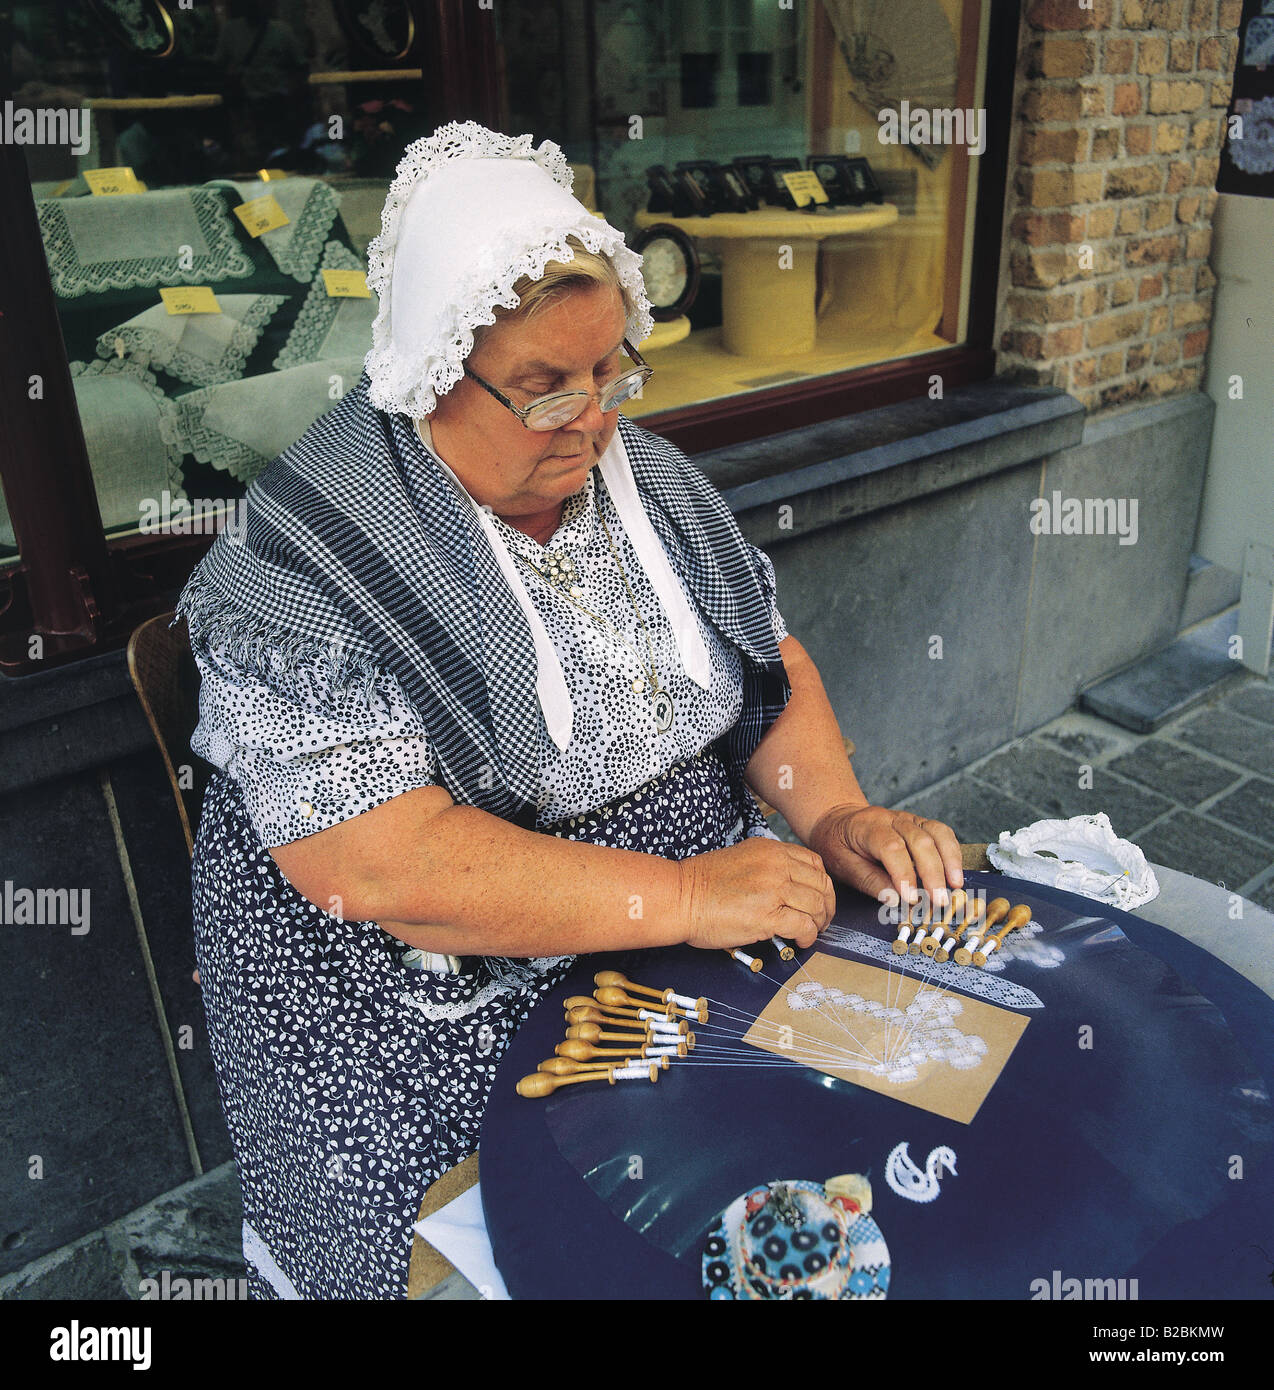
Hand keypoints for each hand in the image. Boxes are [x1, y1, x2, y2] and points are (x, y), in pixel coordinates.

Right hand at [677, 838, 835, 950]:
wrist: (679, 897)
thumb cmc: (702, 883)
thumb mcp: (741, 859)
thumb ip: (767, 866)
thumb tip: (788, 886)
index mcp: (770, 849)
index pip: (814, 863)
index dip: (822, 885)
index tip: (819, 899)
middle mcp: (776, 865)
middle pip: (821, 884)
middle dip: (826, 906)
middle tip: (822, 921)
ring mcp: (773, 889)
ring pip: (817, 906)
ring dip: (819, 923)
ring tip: (811, 933)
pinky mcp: (767, 915)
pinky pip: (804, 926)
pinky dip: (809, 937)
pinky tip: (801, 942)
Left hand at [807, 804, 962, 910]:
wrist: (837, 820)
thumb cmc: (837, 844)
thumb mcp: (840, 864)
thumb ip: (868, 881)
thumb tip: (895, 899)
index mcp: (867, 827)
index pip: (891, 848)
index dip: (904, 874)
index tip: (912, 898)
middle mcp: (891, 818)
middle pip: (919, 840)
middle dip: (932, 872)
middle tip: (939, 901)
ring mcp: (908, 819)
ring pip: (936, 832)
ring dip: (949, 860)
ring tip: (955, 886)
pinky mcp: (919, 824)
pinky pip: (942, 832)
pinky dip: (952, 851)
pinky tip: (955, 872)